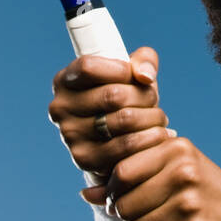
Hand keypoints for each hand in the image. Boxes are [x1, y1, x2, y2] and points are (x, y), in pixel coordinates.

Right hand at [48, 46, 172, 186]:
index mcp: (65, 80)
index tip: (137, 78)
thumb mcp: (132, 73)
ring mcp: (69, 135)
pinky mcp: (85, 159)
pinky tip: (159, 135)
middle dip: (144, 96)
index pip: (89, 68)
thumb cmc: (125, 99)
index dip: (121, 70)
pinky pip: (127, 146)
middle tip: (154, 101)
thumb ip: (143, 60)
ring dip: (152, 118)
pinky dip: (151, 139)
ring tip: (159, 118)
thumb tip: (145, 77)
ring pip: (124, 120)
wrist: (117, 143)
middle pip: (113, 95)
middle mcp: (60, 107)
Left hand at [80, 136, 220, 220]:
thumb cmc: (200, 184)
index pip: (122, 172)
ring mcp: (191, 205)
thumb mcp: (172, 167)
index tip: (118, 201)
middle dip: (123, 217)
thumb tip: (86, 195)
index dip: (112, 192)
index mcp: (175, 149)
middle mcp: (184, 174)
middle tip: (133, 220)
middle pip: (126, 204)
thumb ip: (132, 173)